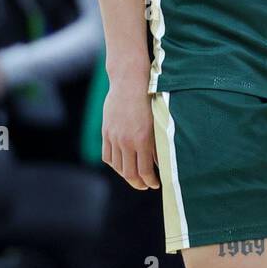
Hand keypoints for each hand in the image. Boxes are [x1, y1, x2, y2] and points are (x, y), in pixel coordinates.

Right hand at [101, 75, 159, 189]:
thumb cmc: (149, 100)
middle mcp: (126, 141)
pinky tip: (122, 165)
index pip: (144, 171)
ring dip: (126, 175)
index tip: (156, 184)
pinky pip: (107, 156)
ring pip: (117, 167)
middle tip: (145, 185)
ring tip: (134, 176)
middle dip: (138, 183)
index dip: (150, 181)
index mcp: (142, 139)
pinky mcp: (106, 132)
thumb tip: (160, 164)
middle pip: (129, 173)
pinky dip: (114, 164)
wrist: (129, 82)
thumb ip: (157, 145)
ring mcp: (114, 137)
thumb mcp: (157, 123)